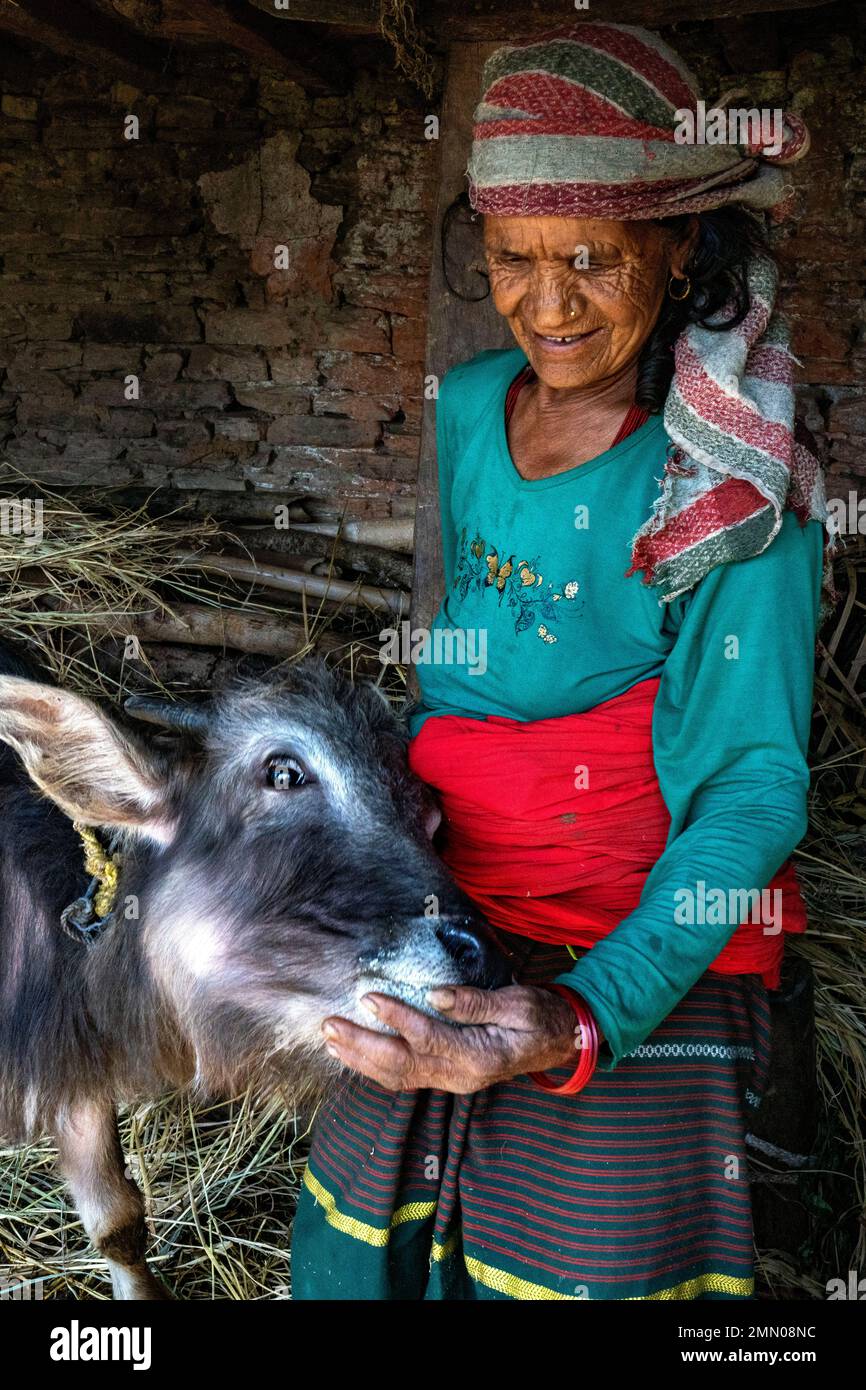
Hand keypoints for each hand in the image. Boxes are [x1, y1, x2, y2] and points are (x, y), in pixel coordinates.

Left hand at [320, 984, 583, 1093]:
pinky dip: (374, 1067)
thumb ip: (477, 1002)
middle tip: (329, 1025)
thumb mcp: (518, 1003)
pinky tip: (354, 1054)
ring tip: (331, 1038)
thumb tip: (436, 994)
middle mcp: (459, 1076)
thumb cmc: (541, 1017)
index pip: (427, 1038)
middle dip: (360, 1045)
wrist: (559, 1043)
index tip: (368, 996)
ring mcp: (451, 1081)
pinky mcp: (446, 1078)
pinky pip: (404, 1077)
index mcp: (479, 1057)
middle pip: (400, 1064)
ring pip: (396, 1076)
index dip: (396, 1017)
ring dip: (360, 1058)